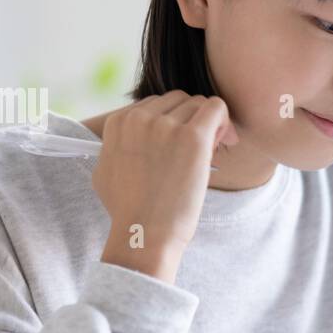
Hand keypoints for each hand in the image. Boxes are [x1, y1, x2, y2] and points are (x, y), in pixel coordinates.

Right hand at [93, 91, 238, 282]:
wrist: (144, 233)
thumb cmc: (127, 211)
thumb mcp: (105, 172)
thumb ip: (117, 146)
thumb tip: (127, 138)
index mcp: (119, 122)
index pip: (156, 104)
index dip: (173, 122)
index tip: (181, 145)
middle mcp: (140, 118)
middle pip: (179, 100)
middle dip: (191, 120)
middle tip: (200, 149)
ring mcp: (166, 126)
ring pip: (199, 104)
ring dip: (209, 124)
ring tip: (211, 152)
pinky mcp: (192, 137)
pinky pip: (217, 108)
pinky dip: (224, 121)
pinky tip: (226, 142)